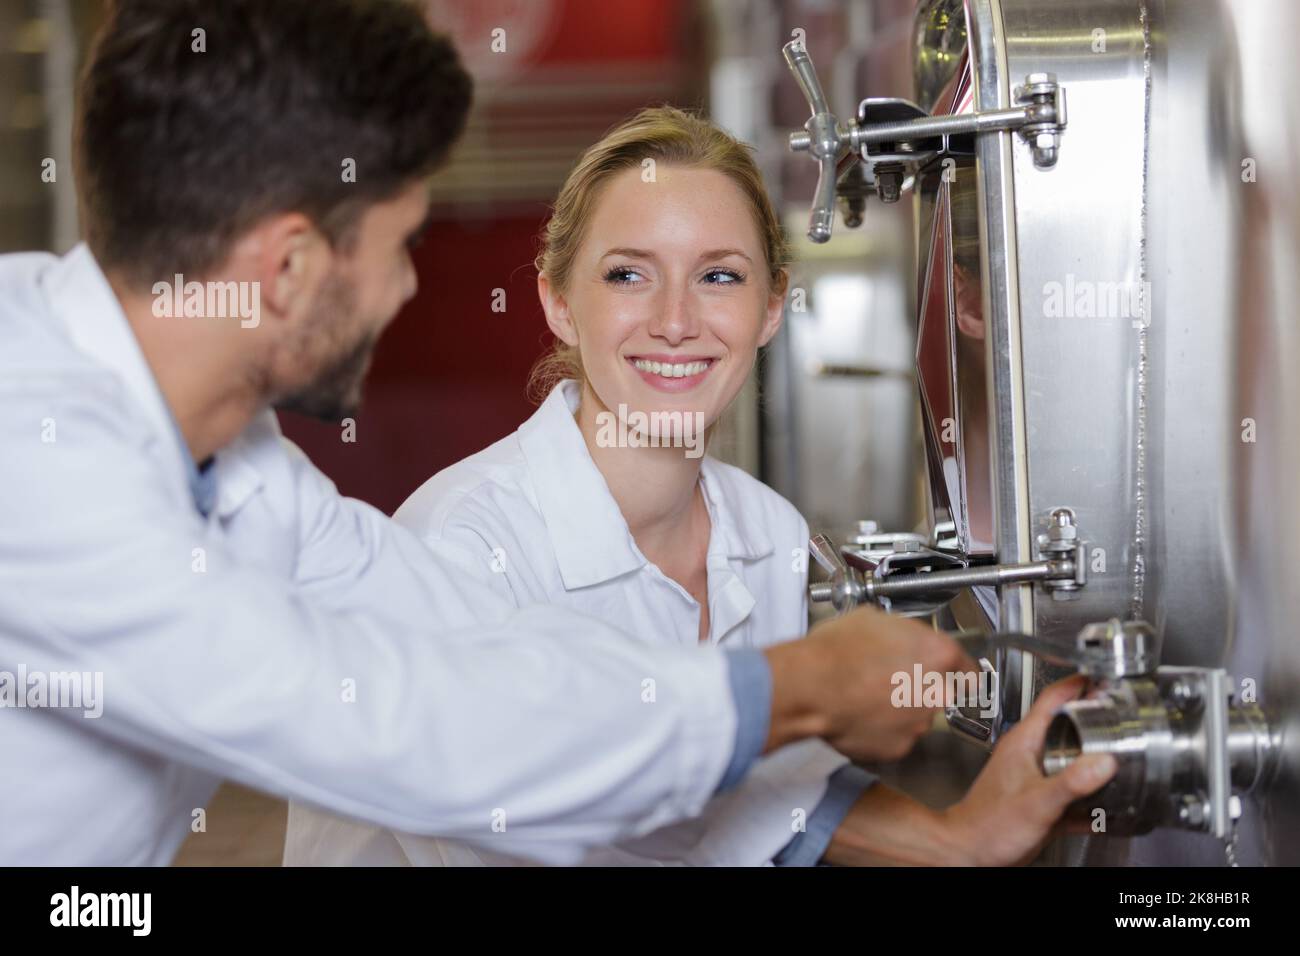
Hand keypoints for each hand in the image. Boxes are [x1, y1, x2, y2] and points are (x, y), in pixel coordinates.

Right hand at [763, 606, 979, 762]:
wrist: (811, 687)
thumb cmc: (836, 651)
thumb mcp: (873, 619)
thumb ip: (901, 633)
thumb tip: (897, 637)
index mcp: (938, 654)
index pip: (966, 665)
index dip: (955, 666)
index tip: (952, 671)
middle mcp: (936, 692)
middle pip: (938, 690)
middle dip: (919, 686)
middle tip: (888, 677)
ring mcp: (918, 723)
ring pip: (916, 715)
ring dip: (899, 708)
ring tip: (866, 694)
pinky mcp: (898, 747)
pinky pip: (895, 737)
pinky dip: (882, 729)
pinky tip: (860, 713)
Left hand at [941, 674, 1117, 864]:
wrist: (968, 852)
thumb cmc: (988, 826)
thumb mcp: (1037, 801)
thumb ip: (1071, 782)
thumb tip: (1104, 761)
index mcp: (1024, 742)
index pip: (1051, 700)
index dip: (1077, 685)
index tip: (1101, 678)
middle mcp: (1029, 754)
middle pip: (1066, 726)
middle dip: (1093, 719)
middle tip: (1120, 715)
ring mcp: (1035, 776)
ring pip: (1071, 758)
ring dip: (1095, 757)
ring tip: (1123, 754)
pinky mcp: (1041, 799)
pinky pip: (1072, 790)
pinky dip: (1091, 794)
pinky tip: (1108, 804)